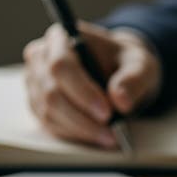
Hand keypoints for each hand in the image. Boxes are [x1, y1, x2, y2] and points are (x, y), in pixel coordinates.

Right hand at [23, 21, 160, 148]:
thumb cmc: (126, 64)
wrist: (119, 74)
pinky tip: (96, 137)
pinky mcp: (38, 104)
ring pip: (49, 112)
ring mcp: (35, 83)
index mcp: (61, 38)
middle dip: (82, 118)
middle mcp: (40, 58)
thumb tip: (121, 101)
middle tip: (111, 133)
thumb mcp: (140, 66)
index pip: (61, 66)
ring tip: (109, 138)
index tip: (107, 112)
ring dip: (80, 130)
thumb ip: (133, 80)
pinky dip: (75, 134)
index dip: (83, 93)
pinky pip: (51, 124)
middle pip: (51, 93)